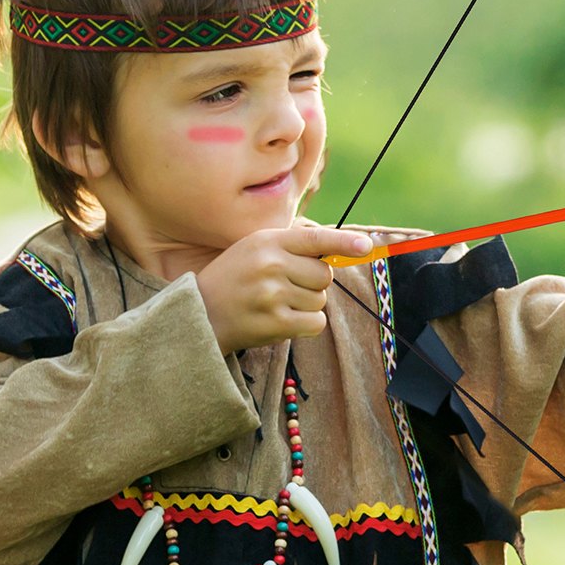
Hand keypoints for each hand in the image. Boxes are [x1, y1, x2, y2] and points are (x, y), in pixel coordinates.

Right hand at [195, 224, 372, 355]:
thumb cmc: (234, 279)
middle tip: (285, 287)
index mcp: (268, 241)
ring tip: (276, 304)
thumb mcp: (255, 249)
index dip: (343, 242)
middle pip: (324, 275)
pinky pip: (316, 322)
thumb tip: (337, 249)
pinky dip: (306, 324)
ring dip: (307, 305)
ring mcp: (273, 294)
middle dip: (313, 283)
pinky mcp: (276, 322)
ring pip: (320, 300)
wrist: (198, 314)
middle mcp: (272, 265)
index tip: (366, 246)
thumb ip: (292, 246)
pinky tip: (283, 320)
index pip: (315, 239)